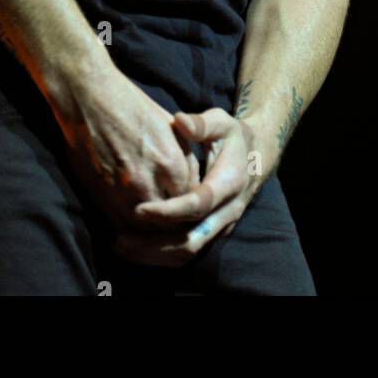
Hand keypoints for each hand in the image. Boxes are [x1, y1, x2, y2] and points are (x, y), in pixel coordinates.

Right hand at [52, 66, 201, 235]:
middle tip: (172, 224)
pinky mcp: (103, 196)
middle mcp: (151, 180)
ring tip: (152, 230)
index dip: (190, 204)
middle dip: (174, 223)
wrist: (90, 97)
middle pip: (172, 220)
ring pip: (147, 230)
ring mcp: (125, 191)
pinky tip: (131, 230)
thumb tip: (191, 179)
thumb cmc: (130, 106)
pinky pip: (122, 228)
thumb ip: (183, 156)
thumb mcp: (169, 126)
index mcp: (172, 162)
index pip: (192, 199)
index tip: (186, 204)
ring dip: (151, 232)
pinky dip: (129, 232)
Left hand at [112, 108, 266, 267]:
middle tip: (121, 237)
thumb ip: (202, 123)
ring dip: (154, 254)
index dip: (168, 211)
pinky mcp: (211, 234)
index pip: (198, 206)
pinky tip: (136, 248)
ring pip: (188, 253)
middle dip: (154, 243)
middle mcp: (227, 213)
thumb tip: (180, 121)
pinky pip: (187, 253)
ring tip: (122, 246)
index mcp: (229, 184)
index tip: (138, 209)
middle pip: (191, 240)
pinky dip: (161, 255)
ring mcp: (220, 228)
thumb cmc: (233, 137)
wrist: (256, 159)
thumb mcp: (222, 122)